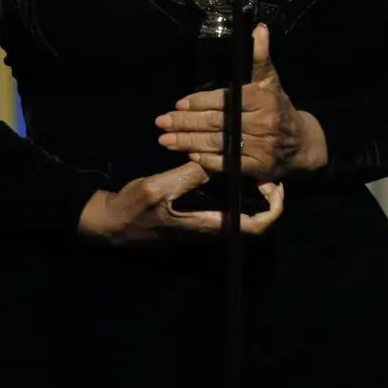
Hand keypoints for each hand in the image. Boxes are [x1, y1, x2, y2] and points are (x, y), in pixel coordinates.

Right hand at [77, 161, 283, 244]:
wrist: (110, 224)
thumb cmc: (133, 210)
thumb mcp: (156, 189)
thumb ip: (187, 176)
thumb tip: (216, 159)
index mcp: (207, 225)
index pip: (254, 226)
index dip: (273, 209)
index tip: (277, 186)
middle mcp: (211, 228)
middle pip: (253, 217)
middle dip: (266, 194)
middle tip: (269, 166)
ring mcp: (203, 222)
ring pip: (239, 208)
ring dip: (249, 187)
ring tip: (252, 160)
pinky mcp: (194, 214)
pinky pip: (223, 202)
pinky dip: (231, 184)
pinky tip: (227, 162)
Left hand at [155, 24, 327, 179]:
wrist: (302, 144)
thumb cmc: (279, 107)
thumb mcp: (270, 81)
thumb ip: (260, 57)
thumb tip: (258, 28)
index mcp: (263, 99)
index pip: (227, 100)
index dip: (201, 102)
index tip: (178, 103)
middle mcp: (263, 123)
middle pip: (218, 122)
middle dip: (186, 123)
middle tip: (162, 121)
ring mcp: (261, 147)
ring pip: (219, 143)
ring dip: (189, 142)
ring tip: (166, 140)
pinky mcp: (258, 167)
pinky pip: (228, 163)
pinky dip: (207, 160)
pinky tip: (190, 154)